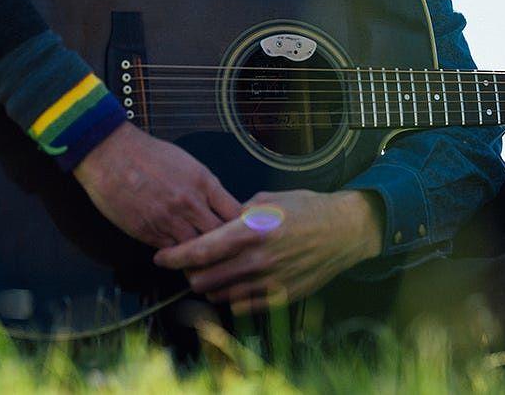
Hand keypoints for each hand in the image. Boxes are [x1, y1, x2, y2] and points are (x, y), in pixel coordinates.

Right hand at [72, 123, 241, 247]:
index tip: (241, 230)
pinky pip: (171, 251)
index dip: (241, 225)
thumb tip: (219, 207)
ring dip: (199, 253)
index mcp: (203, 182)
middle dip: (224, 244)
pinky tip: (179, 252)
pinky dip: (176, 253)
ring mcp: (168, 220)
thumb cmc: (148, 154)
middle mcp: (189, 203)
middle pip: (219, 236)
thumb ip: (205, 186)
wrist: (111, 154)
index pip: (235, 213)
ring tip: (202, 257)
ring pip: (195, 249)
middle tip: (225, 250)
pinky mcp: (148, 232)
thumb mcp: (187, 163)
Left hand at [152, 189, 382, 312]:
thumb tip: (213, 222)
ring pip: (219, 294)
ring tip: (209, 272)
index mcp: (253, 230)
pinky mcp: (281, 295)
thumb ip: (237, 213)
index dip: (175, 256)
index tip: (161, 256)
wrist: (343, 230)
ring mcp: (270, 281)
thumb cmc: (306, 209)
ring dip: (208, 285)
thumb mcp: (269, 199)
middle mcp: (259, 259)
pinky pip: (242, 305)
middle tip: (188, 263)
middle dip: (189, 271)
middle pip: (204, 277)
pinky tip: (231, 283)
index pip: (202, 249)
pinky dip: (230, 296)